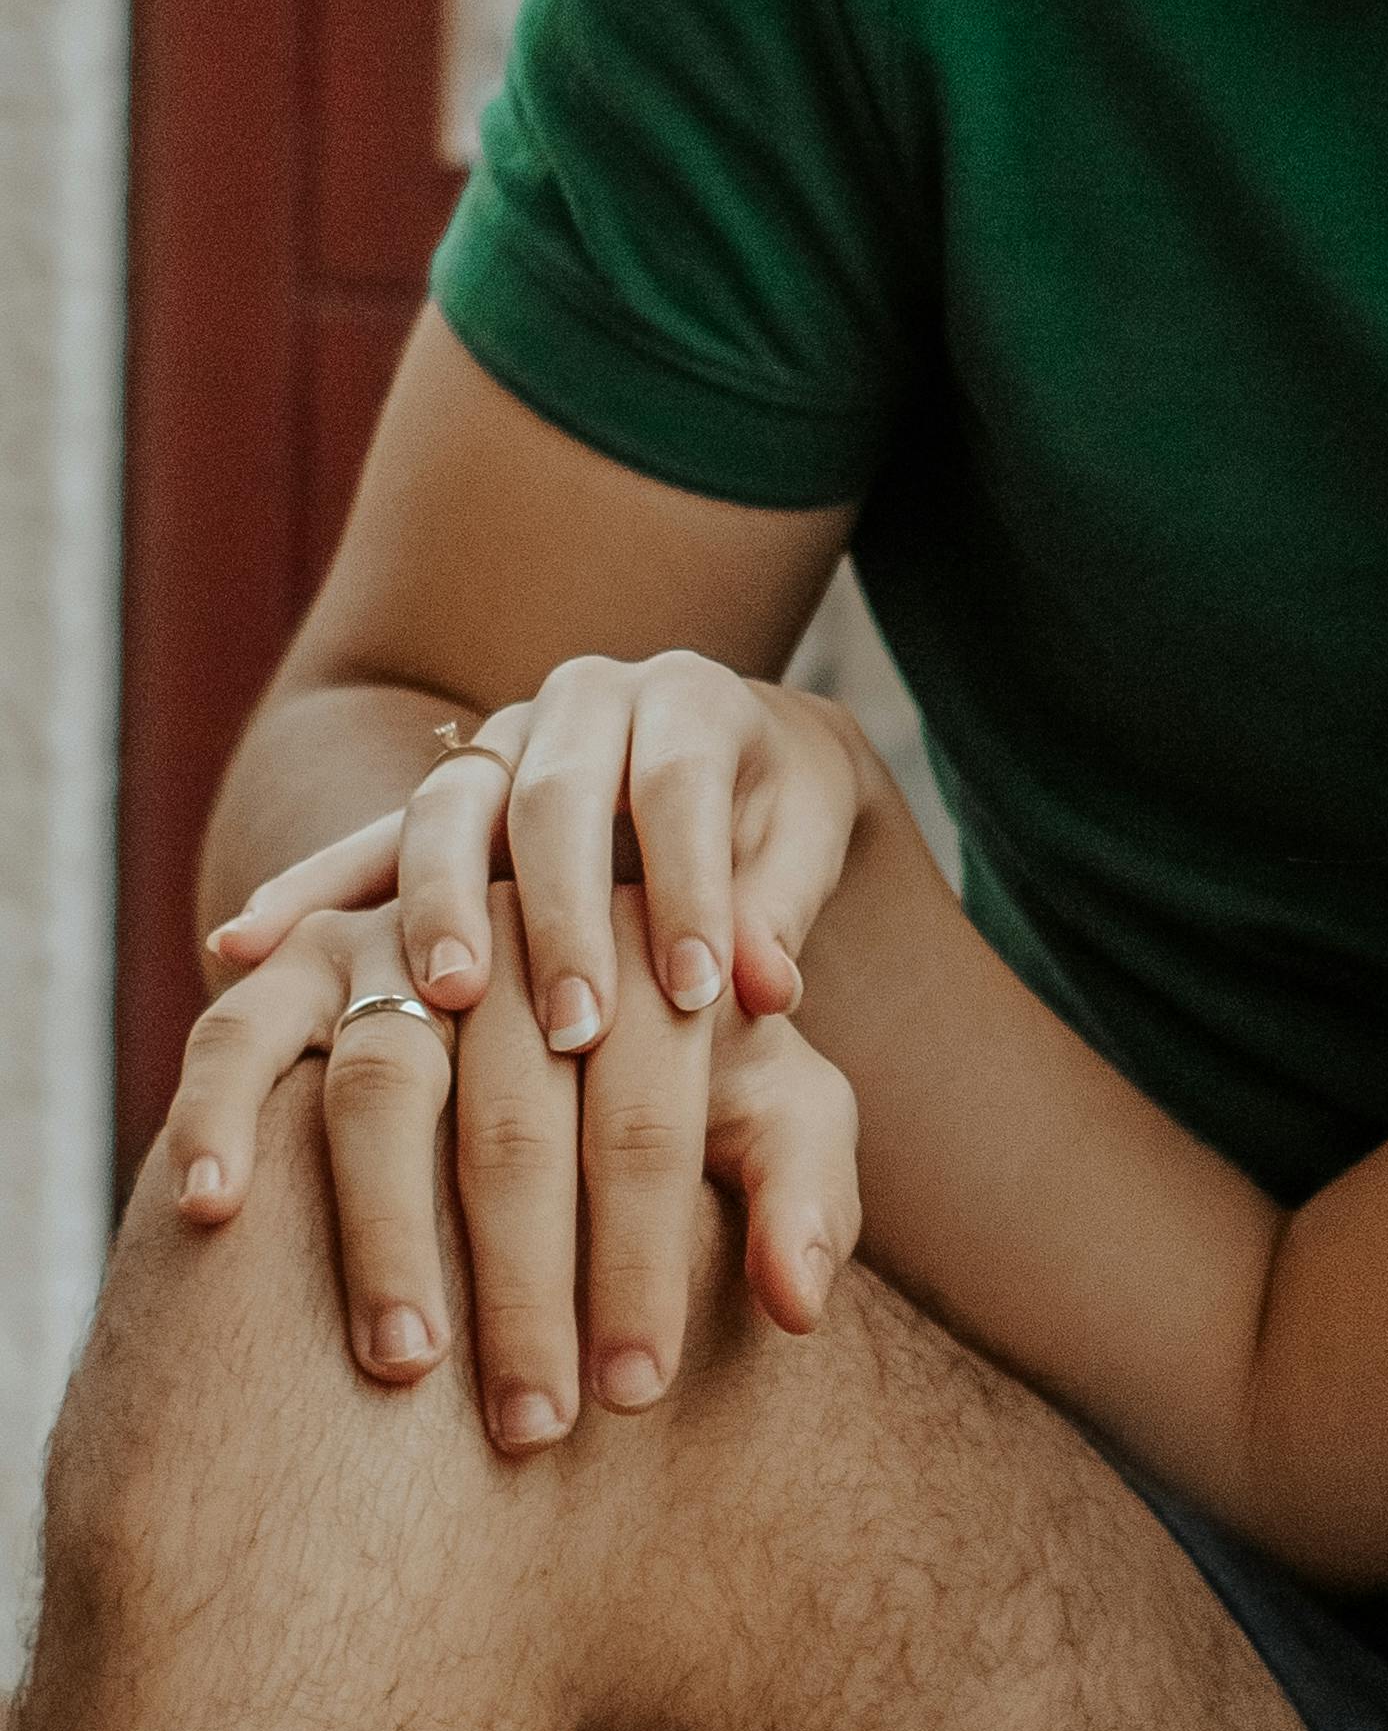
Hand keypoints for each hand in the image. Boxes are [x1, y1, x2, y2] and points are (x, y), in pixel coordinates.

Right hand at [168, 886, 860, 1441]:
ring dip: (390, 1230)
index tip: (634, 1392)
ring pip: (382, 1086)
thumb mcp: (777, 1116)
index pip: (649, 1124)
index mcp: (652, 965)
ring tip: (407, 1364)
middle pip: (517, 1119)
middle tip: (535, 1425)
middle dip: (527, 1285)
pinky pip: (237, 1036)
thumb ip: (804, 1198)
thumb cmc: (691, 1089)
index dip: (643, 1263)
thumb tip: (799, 1304)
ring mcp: (397, 943)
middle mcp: (521, 935)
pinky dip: (216, 1118)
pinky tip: (211, 1212)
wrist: (580, 983)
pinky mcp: (295, 963)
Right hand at [208, 651, 867, 1054]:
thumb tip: (768, 993)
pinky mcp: (439, 800)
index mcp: (684, 700)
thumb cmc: (775, 823)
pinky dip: (308, 892)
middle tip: (575, 1029)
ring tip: (441, 994)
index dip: (689, 888)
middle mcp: (581, 702)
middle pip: (554, 798)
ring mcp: (497, 743)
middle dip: (561, 918)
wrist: (731, 761)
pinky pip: (363, 843)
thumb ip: (777, 914)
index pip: (679, 786)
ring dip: (441, 906)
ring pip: (451, 811)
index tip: (697, 995)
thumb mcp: (801, 850)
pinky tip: (243, 948)